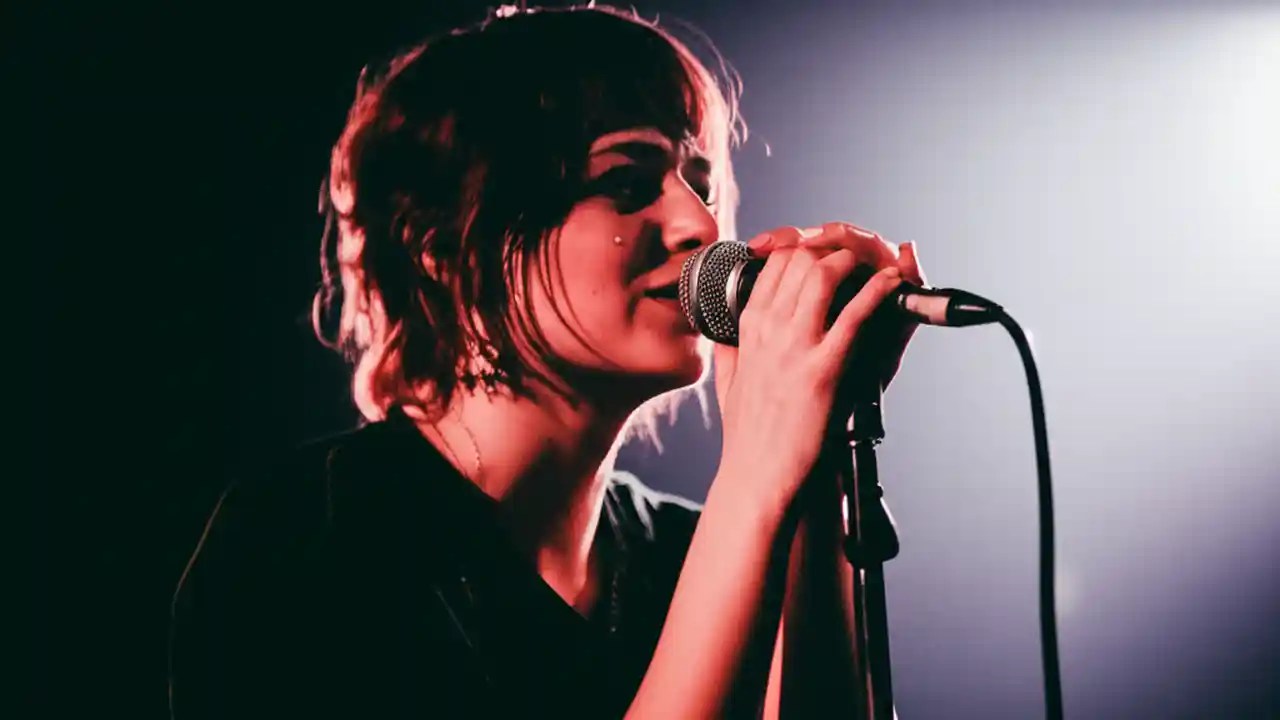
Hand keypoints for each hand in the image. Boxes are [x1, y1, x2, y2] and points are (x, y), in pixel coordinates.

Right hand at [711, 223, 927, 511]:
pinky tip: (892, 282)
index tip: (828, 258)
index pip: (775, 264)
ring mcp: (795, 347)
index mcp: (748, 330)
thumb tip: (726, 336)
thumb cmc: (749, 438)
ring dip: (854, 261)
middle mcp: (768, 330)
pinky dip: (879, 290)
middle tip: (855, 260)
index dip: (806, 250)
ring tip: (872, 265)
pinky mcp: (823, 369)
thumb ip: (729, 353)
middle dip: (833, 250)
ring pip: (823, 274)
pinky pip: (855, 314)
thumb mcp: (729, 384)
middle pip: (801, 259)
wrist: (758, 477)